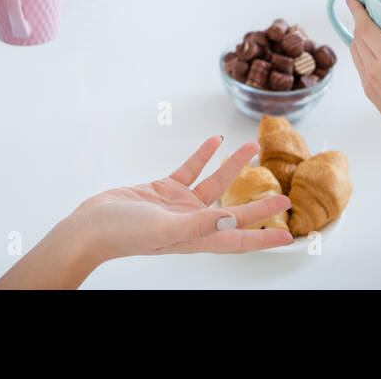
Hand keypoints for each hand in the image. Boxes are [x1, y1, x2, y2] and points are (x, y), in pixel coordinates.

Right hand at [69, 136, 292, 262]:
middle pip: (234, 214)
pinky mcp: (164, 189)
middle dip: (259, 206)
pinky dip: (203, 156)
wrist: (91, 224)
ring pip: (214, 184)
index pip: (238, 240)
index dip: (264, 239)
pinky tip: (215, 141)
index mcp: (196, 238)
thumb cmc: (124, 234)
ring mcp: (179, 206)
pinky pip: (190, 170)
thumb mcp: (164, 229)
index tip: (289, 237)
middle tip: (284, 197)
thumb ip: (198, 224)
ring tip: (253, 146)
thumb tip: (231, 221)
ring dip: (234, 166)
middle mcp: (192, 223)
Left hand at [346, 0, 380, 148]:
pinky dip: (362, 54)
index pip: (364, 28)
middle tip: (365, 9)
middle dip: (358, 21)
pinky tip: (373, 51)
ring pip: (356, 53)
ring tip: (368, 27)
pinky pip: (360, 67)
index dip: (356, 11)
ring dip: (358, 38)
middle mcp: (375, 70)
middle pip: (357, 38)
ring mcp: (370, 83)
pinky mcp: (370, 93)